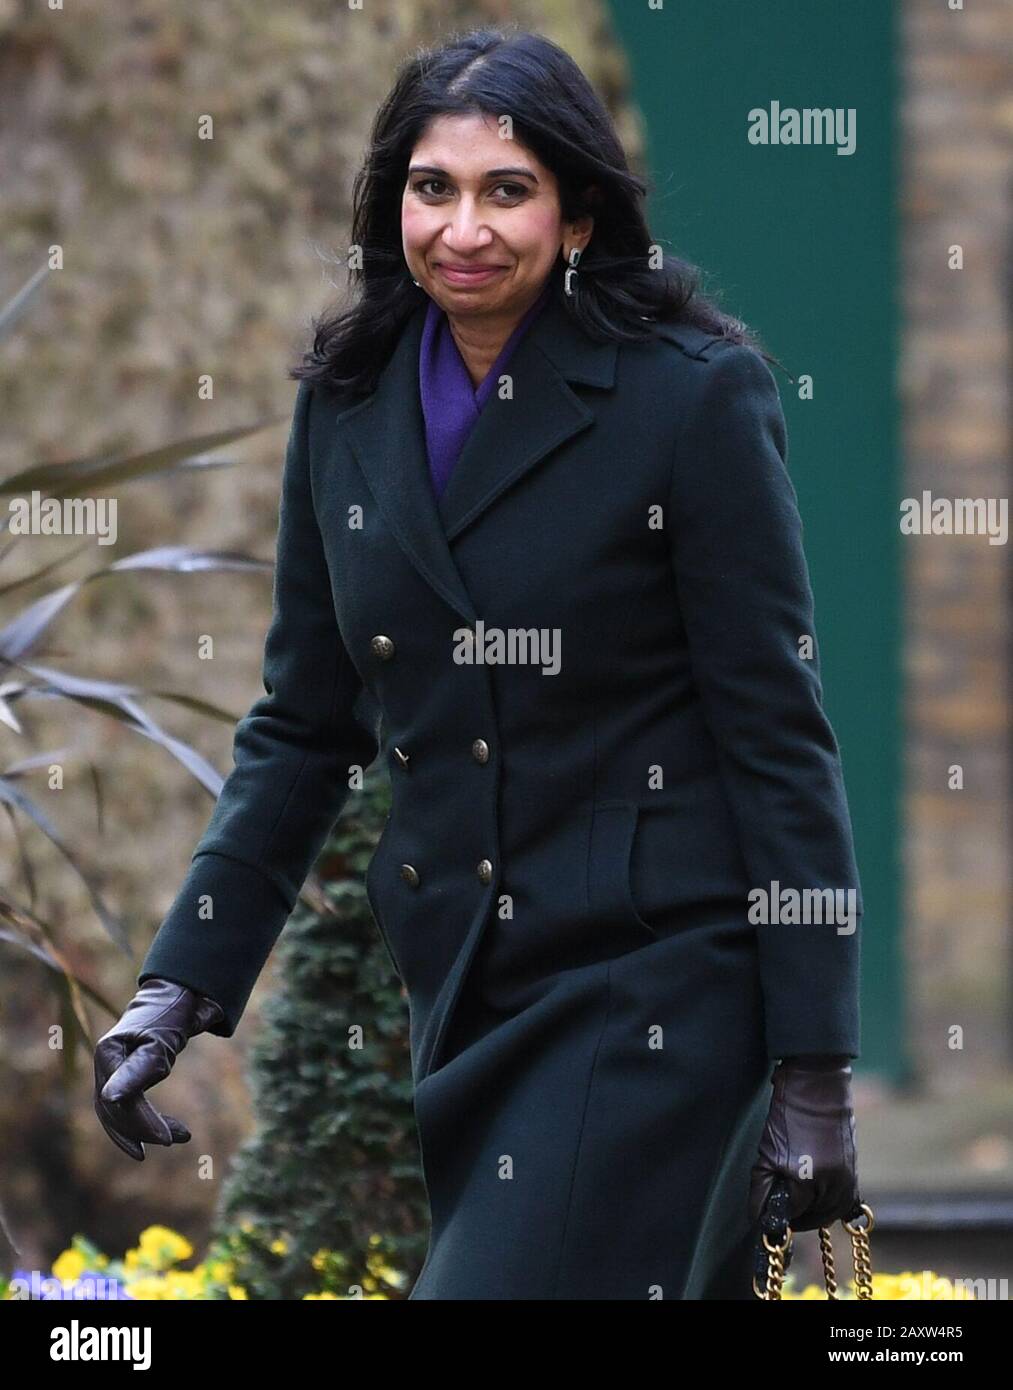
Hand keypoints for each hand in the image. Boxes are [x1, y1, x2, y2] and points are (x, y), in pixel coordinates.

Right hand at [94, 978, 225, 1160]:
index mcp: (107, 1054)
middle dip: (144, 1129)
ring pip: (121, 1112)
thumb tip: (110, 1100)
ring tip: (180, 1137)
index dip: (139, 1123)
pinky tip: (167, 1132)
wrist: (180, 994)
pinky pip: (130, 1106)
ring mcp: (114, 1070)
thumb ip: (137, 1071)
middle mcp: (106, 1065)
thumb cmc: (169, 1015)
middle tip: (176, 1139)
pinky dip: (146, 1121)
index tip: (166, 1139)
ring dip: (146, 1129)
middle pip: (115, 1110)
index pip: (118, 1100)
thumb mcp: (157, 1043)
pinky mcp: (128, 1075)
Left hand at [748, 1056, 859, 1231]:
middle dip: (798, 1219)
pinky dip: (830, 1203)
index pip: (793, 1214)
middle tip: (782, 1214)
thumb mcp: (767, 1152)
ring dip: (815, 1213)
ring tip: (798, 1206)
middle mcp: (834, 1183)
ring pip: (832, 1212)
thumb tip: (759, 1217)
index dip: (778, 1217)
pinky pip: (844, 1199)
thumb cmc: (789, 1114)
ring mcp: (849, 1177)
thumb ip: (761, 1189)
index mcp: (810, 1179)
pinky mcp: (855, 1169)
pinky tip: (815, 1195)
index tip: (768, 1217)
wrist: (817, 1084)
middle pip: (816, 1218)